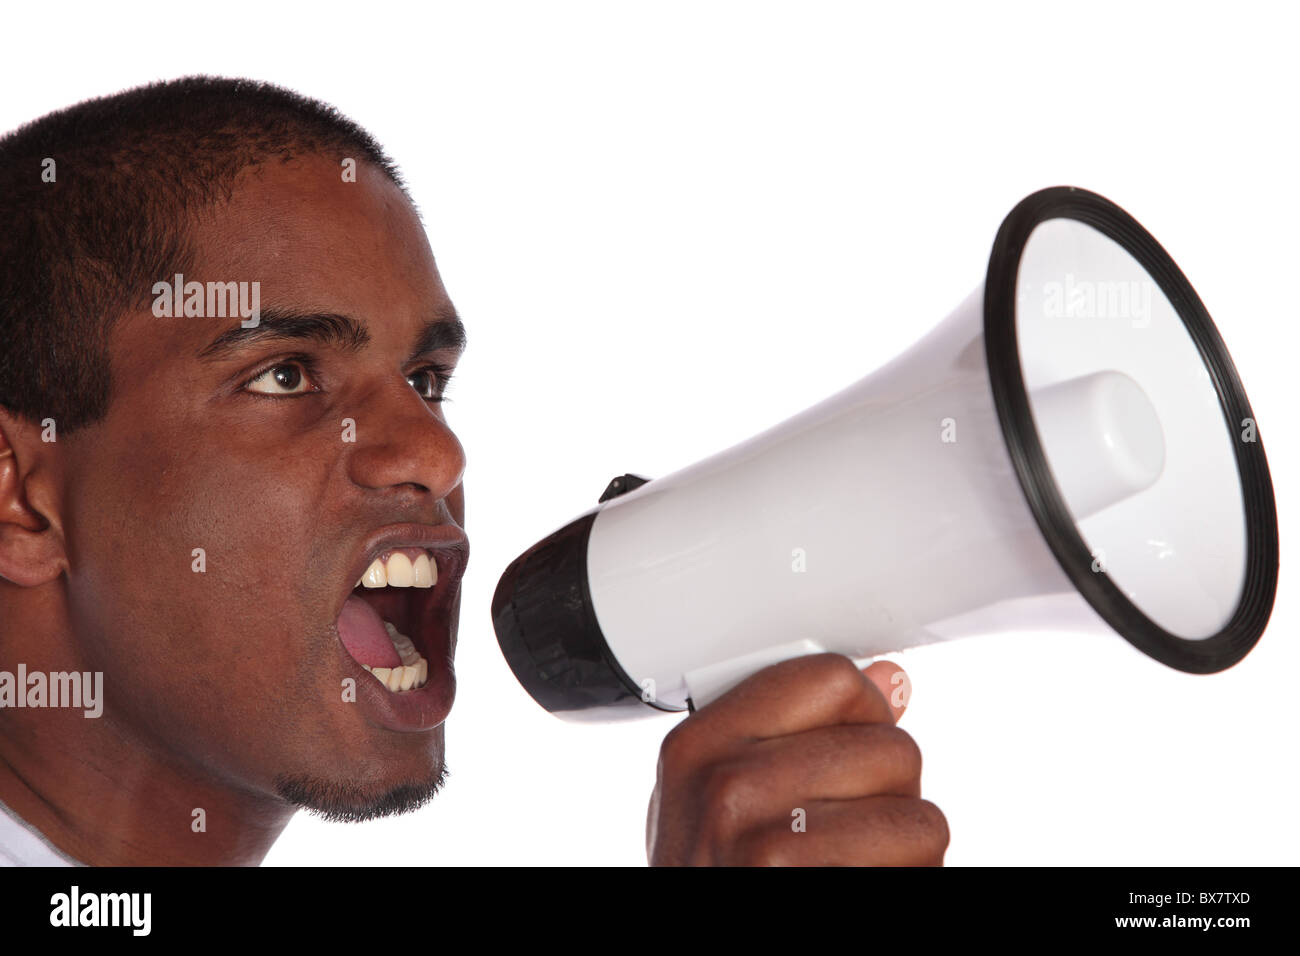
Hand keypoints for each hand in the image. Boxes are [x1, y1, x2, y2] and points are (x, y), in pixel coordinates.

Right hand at [646, 653, 947, 864]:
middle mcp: (725, 791)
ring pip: (919, 811)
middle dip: (887, 794)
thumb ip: (792, 732)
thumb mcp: (718, 800)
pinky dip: (909, 876)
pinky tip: (863, 882)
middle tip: (841, 831)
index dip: (860, 717)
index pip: (832, 678)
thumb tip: (887, 681)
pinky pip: (922, 856)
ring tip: (853, 865)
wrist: (702, 943)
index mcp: (697, 749)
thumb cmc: (715, 880)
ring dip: (903, 847)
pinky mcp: (810, 889)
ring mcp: (767, 850)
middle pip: (891, 746)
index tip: (845, 751)